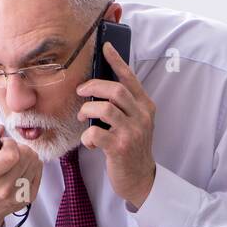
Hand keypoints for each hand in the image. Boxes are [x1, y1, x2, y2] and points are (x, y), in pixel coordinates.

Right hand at [0, 127, 42, 226]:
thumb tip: (0, 128)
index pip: (11, 155)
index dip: (10, 143)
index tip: (4, 144)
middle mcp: (3, 188)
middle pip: (26, 156)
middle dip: (19, 147)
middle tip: (10, 150)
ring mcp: (18, 195)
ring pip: (35, 162)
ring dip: (26, 155)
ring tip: (14, 158)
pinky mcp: (28, 198)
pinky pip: (39, 171)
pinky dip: (32, 165)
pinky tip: (21, 166)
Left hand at [77, 41, 157, 207]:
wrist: (140, 179)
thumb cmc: (132, 148)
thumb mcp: (135, 123)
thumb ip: (125, 106)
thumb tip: (99, 88)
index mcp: (146, 107)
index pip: (130, 78)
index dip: (116, 61)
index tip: (105, 47)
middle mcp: (142, 117)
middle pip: (115, 90)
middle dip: (93, 86)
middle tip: (81, 91)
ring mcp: (132, 132)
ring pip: (104, 108)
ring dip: (87, 110)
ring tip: (83, 117)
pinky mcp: (119, 148)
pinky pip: (95, 133)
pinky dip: (87, 136)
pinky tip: (90, 142)